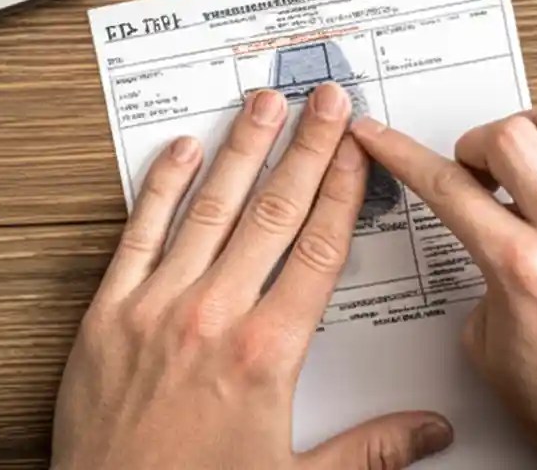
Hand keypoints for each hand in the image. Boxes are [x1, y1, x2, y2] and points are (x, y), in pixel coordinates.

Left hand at [51, 83, 454, 469]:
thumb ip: (368, 451)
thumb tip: (427, 432)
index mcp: (266, 353)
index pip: (319, 249)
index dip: (342, 190)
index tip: (356, 150)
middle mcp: (214, 317)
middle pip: (274, 212)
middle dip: (305, 148)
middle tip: (323, 101)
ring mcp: (157, 308)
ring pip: (211, 208)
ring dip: (242, 149)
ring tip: (263, 104)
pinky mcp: (109, 314)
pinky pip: (140, 234)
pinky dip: (162, 187)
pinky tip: (181, 151)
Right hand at [351, 99, 536, 469]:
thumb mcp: (487, 348)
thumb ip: (474, 278)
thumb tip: (478, 233)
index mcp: (522, 271)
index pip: (446, 188)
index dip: (401, 153)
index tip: (380, 135)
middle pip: (508, 135)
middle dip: (475, 143)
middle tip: (476, 170)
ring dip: (533, 124)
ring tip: (529, 154)